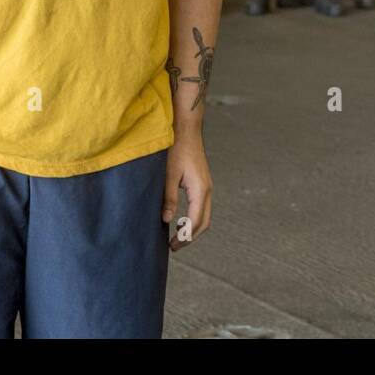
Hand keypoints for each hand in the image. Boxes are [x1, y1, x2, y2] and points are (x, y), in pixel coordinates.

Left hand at [163, 131, 211, 251]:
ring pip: (205, 214)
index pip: (195, 222)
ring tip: (177, 235)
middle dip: (191, 237)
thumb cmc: (176, 148)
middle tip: (174, 246)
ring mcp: (206, 185)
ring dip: (193, 228)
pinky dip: (194, 217)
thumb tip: (167, 220)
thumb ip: (168, 198)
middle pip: (204, 222)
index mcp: (200, 190)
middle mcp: (207, 189)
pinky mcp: (202, 182)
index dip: (184, 237)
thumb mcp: (168, 174)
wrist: (186, 128)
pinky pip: (202, 205)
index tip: (172, 246)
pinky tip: (181, 219)